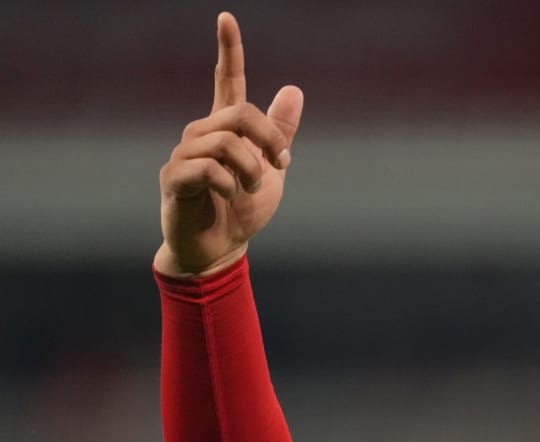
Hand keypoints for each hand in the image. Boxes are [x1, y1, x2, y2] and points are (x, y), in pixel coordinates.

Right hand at [154, 12, 302, 277]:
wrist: (219, 250)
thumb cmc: (241, 210)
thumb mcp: (271, 171)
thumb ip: (279, 134)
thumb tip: (293, 89)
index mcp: (225, 129)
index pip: (227, 82)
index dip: (229, 50)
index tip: (227, 18)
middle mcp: (201, 134)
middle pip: (239, 113)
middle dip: (269, 139)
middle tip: (282, 164)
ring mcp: (184, 154)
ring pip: (226, 143)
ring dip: (251, 170)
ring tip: (250, 190)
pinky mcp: (174, 178)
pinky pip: (208, 168)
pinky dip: (230, 185)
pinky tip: (231, 197)